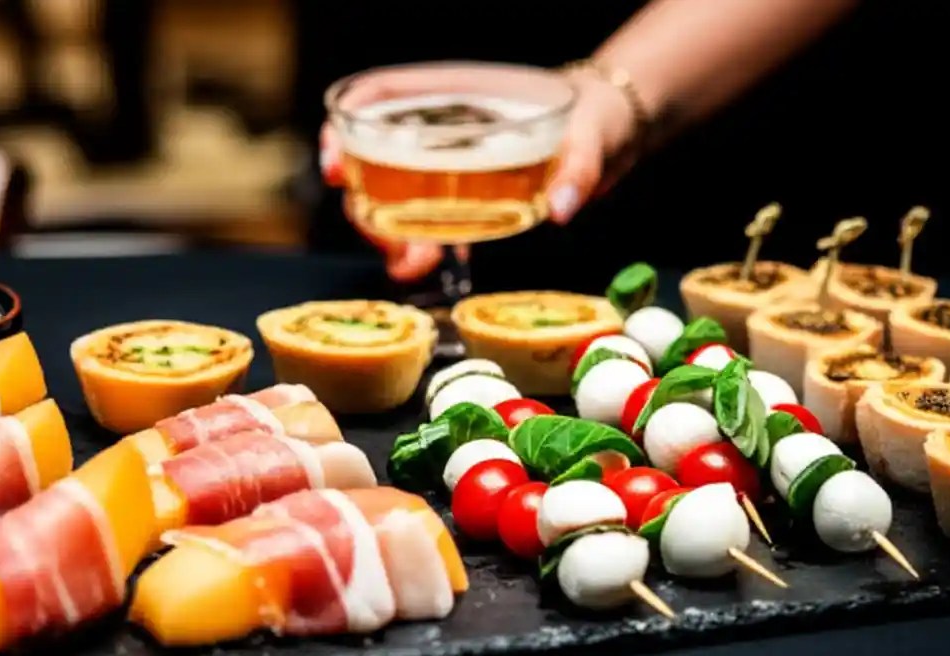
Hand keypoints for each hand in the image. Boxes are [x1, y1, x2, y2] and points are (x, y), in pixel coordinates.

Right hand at [319, 65, 637, 282]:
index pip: (379, 97)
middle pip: (371, 158)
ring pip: (390, 196)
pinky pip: (423, 219)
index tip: (332, 168)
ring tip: (412, 266)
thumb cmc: (600, 118)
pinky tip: (425, 266)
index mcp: (460, 96)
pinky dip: (415, 245)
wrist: (617, 135)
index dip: (343, 128)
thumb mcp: (595, 136)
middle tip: (389, 247)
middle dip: (362, 205)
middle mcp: (442, 128)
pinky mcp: (464, 196)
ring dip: (386, 234)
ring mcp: (449, 163)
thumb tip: (562, 209)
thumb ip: (580, 168)